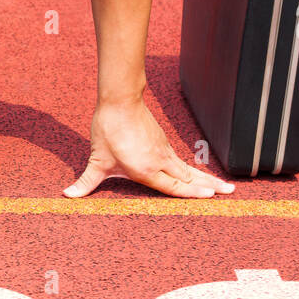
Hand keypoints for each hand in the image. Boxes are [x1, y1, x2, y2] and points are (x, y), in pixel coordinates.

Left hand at [64, 100, 233, 198]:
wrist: (120, 100)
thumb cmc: (108, 130)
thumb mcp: (96, 160)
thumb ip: (85, 182)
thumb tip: (68, 195)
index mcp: (146, 170)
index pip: (174, 187)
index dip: (192, 194)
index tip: (211, 198)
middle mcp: (160, 162)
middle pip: (189, 178)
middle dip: (210, 187)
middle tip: (230, 193)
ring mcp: (164, 151)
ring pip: (188, 169)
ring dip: (206, 178)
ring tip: (224, 186)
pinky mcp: (163, 142)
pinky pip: (182, 160)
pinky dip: (193, 169)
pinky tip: (197, 174)